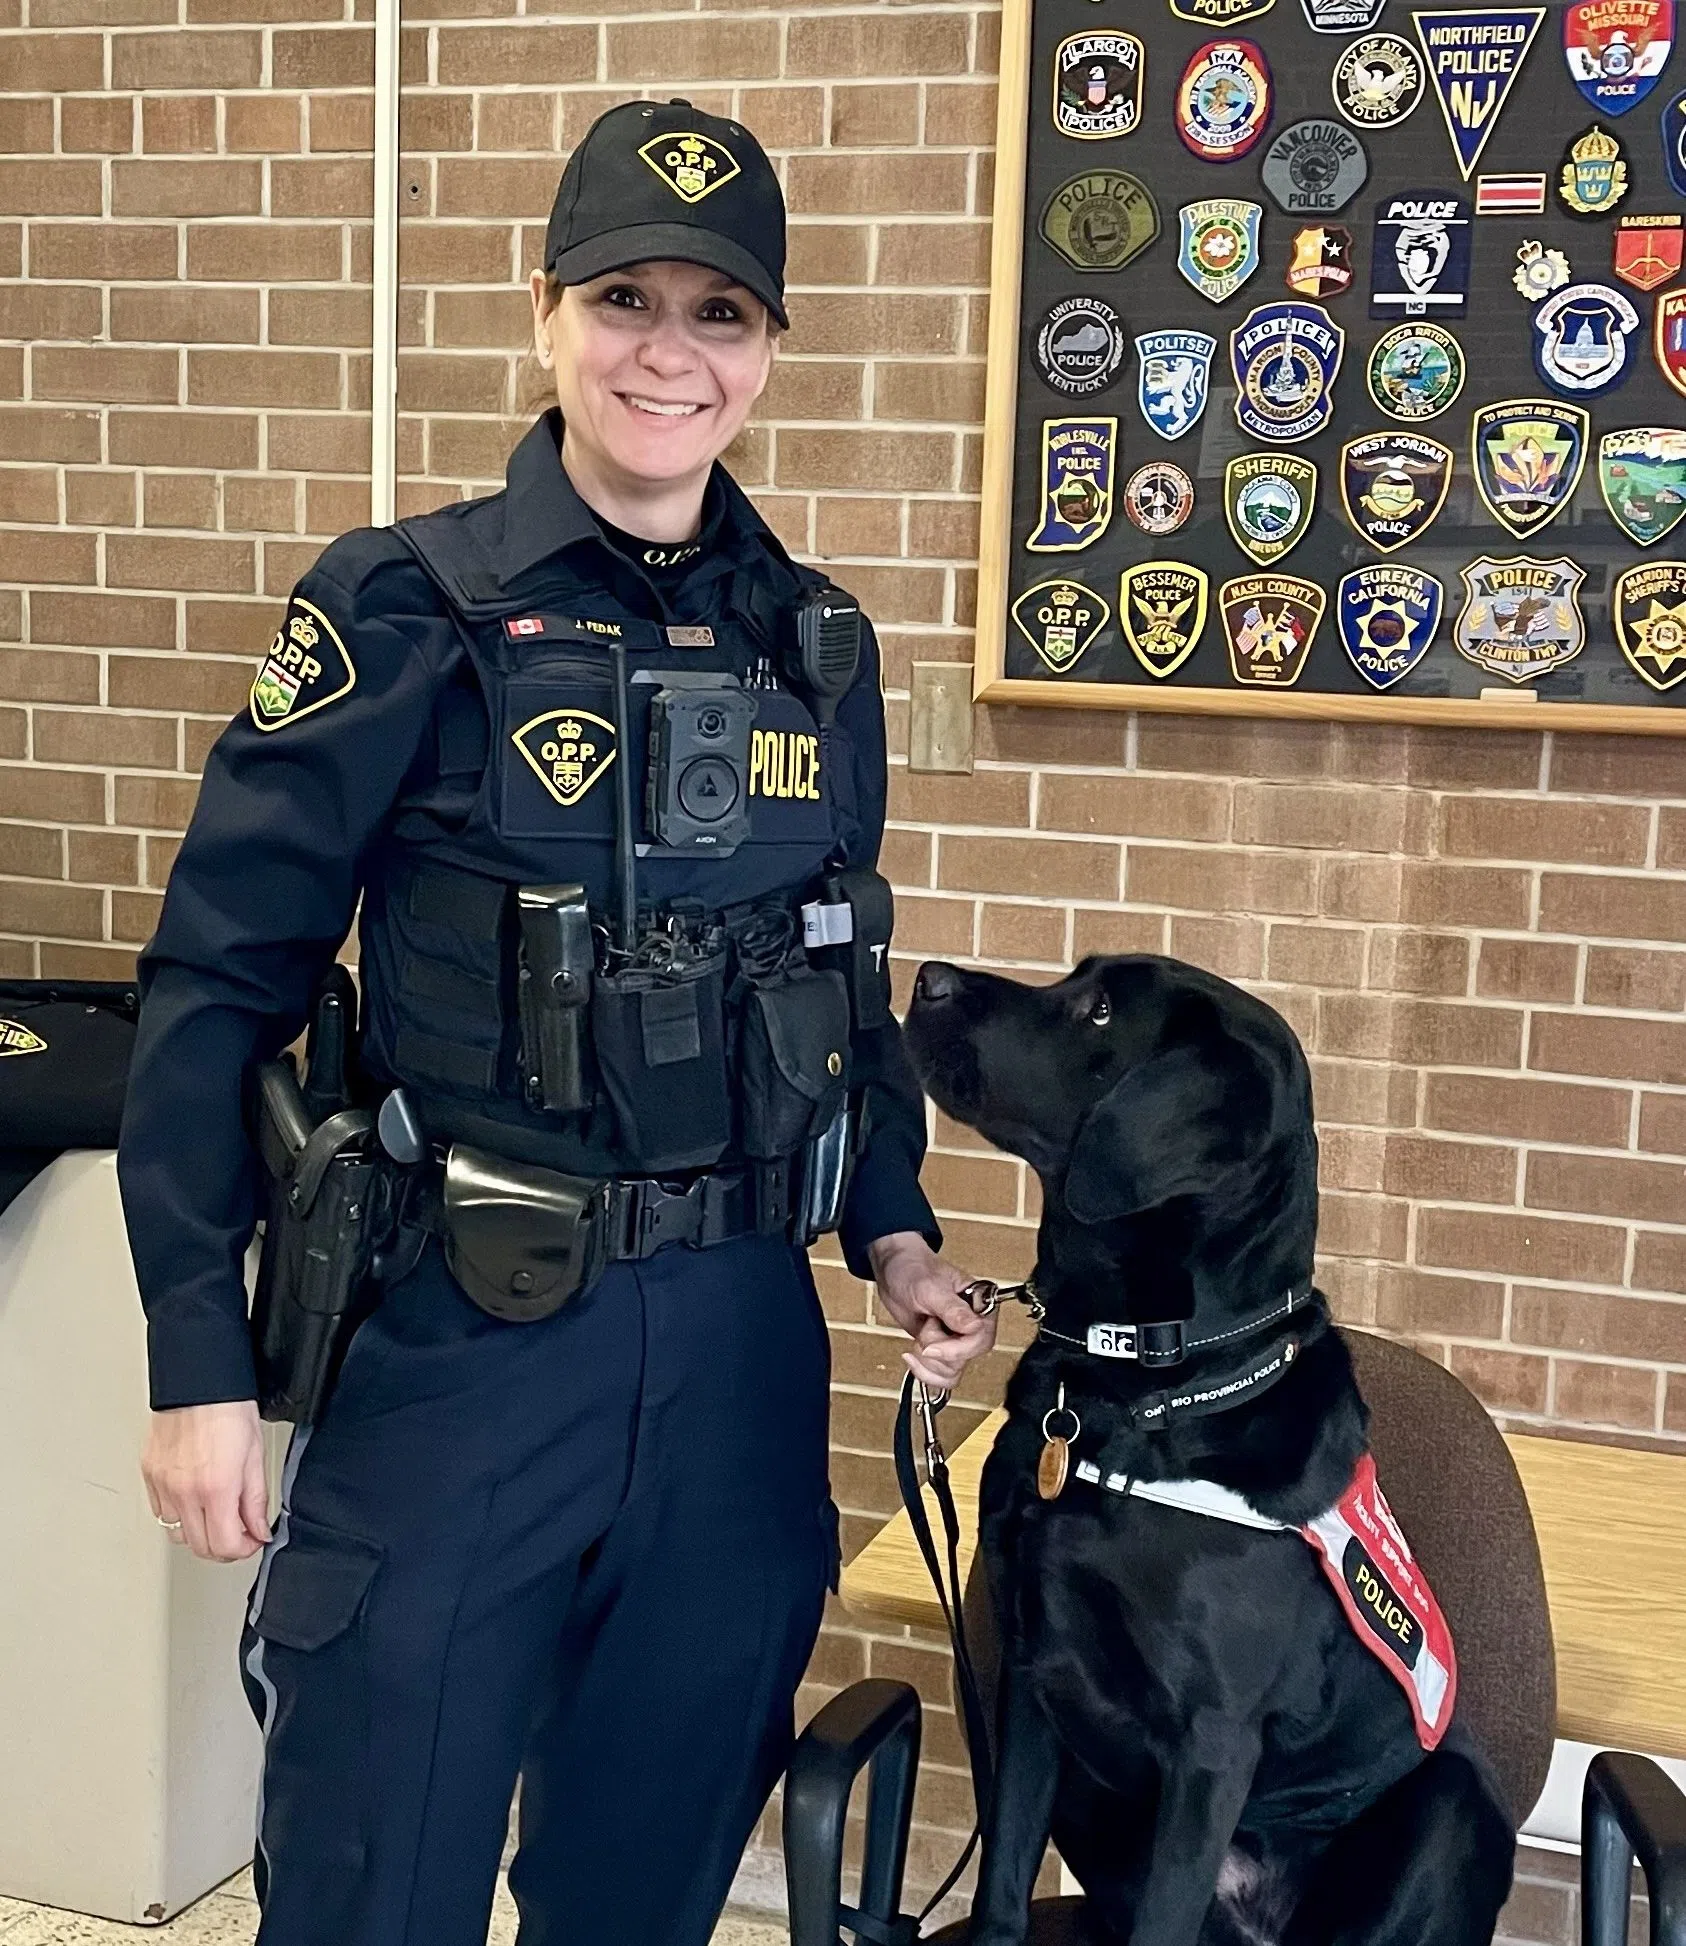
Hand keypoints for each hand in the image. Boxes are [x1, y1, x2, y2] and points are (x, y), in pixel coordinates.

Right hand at [143, 1400, 271, 1563]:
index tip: (253, 1540)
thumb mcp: (255, 1456)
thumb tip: (258, 1530)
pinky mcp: (149, 1476)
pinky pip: (161, 1513)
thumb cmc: (229, 1411)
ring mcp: (163, 1486)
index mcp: (216, 1488)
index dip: (244, 1549)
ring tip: (216, 1515)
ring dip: (200, 1533)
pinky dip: (179, 1515)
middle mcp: (185, 1492)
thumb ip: (256, 1501)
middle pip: (200, 1548)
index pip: (226, 1545)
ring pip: (177, 1534)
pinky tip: (194, 1501)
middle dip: (224, 1547)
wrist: (198, 1384)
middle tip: (239, 1533)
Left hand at [868, 1231, 996, 1391]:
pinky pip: (942, 1375)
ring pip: (953, 1371)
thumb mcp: (931, 1288)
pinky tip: (912, 1356)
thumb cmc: (914, 1268)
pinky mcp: (941, 1349)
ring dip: (928, 1361)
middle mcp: (972, 1323)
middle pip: (966, 1358)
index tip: (932, 1347)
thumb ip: (953, 1310)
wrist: (893, 1270)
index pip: (982, 1338)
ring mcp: (956, 1338)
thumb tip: (975, 1327)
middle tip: (923, 1329)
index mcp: (979, 1303)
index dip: (957, 1349)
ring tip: (919, 1336)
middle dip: (937, 1352)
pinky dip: (924, 1371)